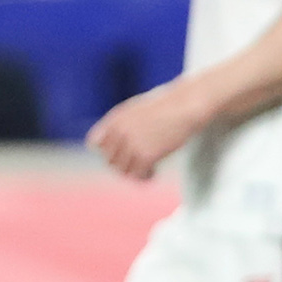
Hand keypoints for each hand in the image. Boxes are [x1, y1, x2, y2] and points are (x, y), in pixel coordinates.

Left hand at [86, 80, 206, 179]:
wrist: (186, 106)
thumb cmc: (169, 105)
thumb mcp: (138, 109)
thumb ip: (125, 122)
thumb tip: (121, 141)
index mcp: (115, 119)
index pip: (95, 143)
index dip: (107, 150)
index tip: (121, 153)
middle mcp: (119, 132)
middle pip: (110, 159)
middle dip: (123, 163)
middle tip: (138, 164)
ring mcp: (132, 144)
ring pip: (122, 170)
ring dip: (133, 172)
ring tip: (147, 170)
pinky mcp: (146, 155)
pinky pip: (138, 174)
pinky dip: (145, 176)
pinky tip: (153, 172)